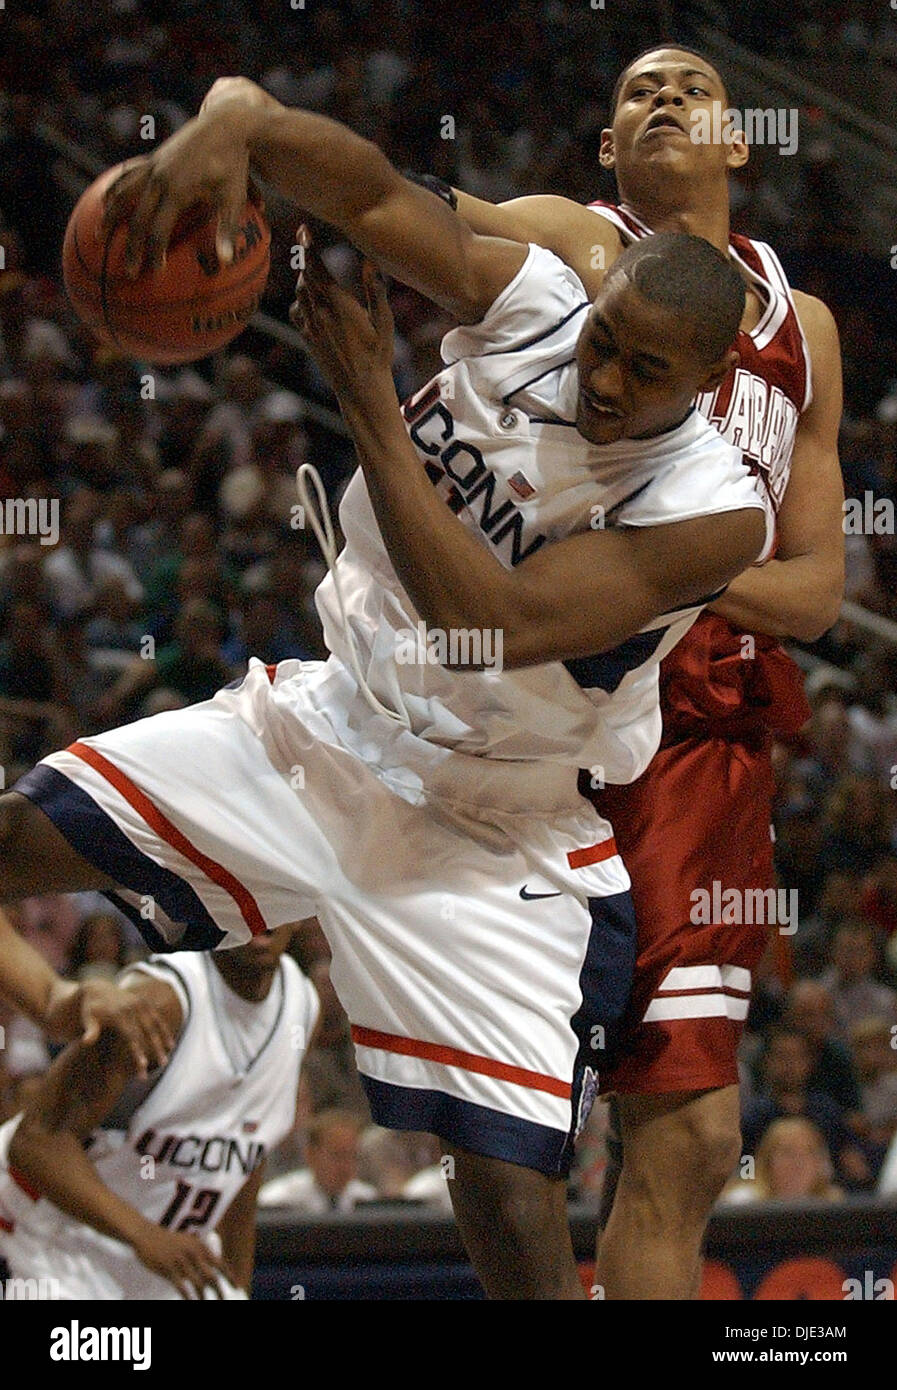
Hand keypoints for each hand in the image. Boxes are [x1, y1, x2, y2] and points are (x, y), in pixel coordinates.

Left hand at [78, 978, 174, 1077]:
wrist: (97, 989)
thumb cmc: (90, 1010)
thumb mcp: (87, 1018)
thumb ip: (90, 1030)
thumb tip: (86, 1042)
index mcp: (119, 1013)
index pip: (131, 1036)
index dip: (138, 1052)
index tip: (143, 1067)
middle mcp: (132, 1007)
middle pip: (147, 1032)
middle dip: (155, 1049)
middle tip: (163, 1064)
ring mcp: (140, 1004)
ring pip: (155, 1025)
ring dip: (163, 1041)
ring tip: (166, 1058)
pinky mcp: (145, 1003)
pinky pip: (157, 1018)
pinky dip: (164, 1031)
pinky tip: (170, 1044)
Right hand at [102, 83, 268, 273]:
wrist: (225, 124)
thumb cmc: (233, 165)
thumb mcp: (233, 198)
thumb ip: (227, 230)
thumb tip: (226, 262)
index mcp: (176, 191)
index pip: (159, 230)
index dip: (155, 252)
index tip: (156, 273)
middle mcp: (159, 178)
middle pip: (138, 219)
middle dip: (131, 246)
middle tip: (129, 271)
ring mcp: (153, 166)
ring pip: (123, 195)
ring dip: (111, 217)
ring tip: (100, 236)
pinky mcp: (153, 158)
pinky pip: (127, 177)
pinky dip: (115, 190)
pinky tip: (106, 201)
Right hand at [131, 1223, 230, 1299]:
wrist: (147, 1235)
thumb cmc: (169, 1241)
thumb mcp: (189, 1242)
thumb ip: (201, 1253)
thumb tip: (213, 1268)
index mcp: (200, 1246)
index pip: (220, 1263)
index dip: (229, 1276)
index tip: (237, 1286)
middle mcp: (193, 1253)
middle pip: (211, 1276)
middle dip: (219, 1290)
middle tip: (224, 1300)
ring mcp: (181, 1261)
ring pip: (198, 1284)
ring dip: (203, 1296)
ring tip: (205, 1303)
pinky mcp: (168, 1269)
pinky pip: (182, 1287)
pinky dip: (188, 1297)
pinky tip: (191, 1302)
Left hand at [289, 229, 394, 398]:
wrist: (360, 389)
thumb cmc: (378, 356)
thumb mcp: (384, 322)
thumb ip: (375, 290)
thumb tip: (369, 262)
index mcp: (338, 304)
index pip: (316, 268)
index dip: (308, 246)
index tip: (303, 229)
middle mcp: (320, 313)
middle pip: (304, 276)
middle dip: (304, 256)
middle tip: (304, 239)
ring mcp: (311, 326)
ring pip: (299, 292)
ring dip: (303, 276)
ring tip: (309, 266)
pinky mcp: (308, 338)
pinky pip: (297, 311)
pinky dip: (300, 298)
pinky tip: (308, 298)